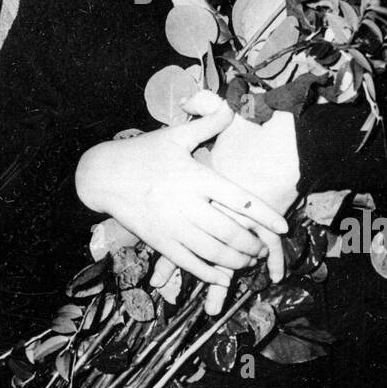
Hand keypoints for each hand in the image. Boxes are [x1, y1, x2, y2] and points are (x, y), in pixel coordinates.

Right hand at [75, 91, 287, 314]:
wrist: (103, 175)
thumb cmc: (142, 153)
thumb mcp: (175, 134)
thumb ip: (207, 123)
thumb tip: (232, 108)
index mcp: (196, 177)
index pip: (239, 199)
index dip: (265, 216)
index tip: (283, 227)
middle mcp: (187, 204)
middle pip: (230, 232)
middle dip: (252, 245)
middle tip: (264, 250)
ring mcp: (172, 226)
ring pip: (213, 251)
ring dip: (236, 261)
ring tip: (248, 262)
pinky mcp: (159, 241)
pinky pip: (188, 263)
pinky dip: (209, 274)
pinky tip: (223, 278)